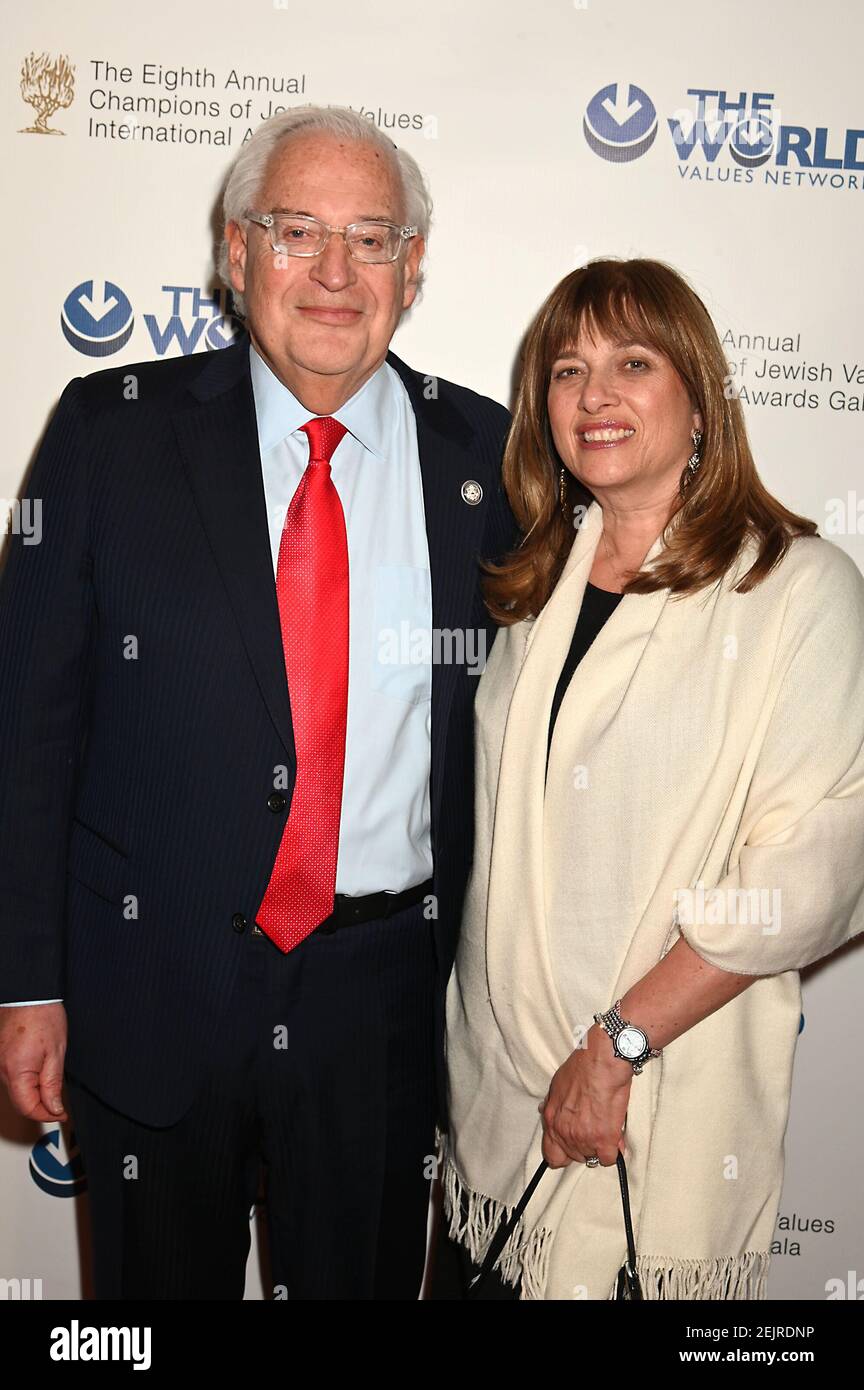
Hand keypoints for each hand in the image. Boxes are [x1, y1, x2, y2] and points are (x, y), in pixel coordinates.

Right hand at [0, 1002, 67, 1121]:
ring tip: (50, 1077)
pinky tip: (38, 1068)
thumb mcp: (57, 1053)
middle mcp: (0, 1069)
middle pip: (20, 1099)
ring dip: (33, 1090)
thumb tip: (53, 1108)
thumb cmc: (43, 1016)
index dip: (46, 1115)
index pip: (27, 1107)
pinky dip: (24, 1078)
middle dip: (41, 1103)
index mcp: (16, 1071)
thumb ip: (52, 1084)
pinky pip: (10, 1075)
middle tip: (59, 1100)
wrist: (30, 993)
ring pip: (15, 1088)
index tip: (61, 1113)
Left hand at [539, 1024, 631, 1168]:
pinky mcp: (604, 1139)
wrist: (601, 1062)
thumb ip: (554, 1106)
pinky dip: (614, 1149)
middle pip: (575, 1156)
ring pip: (593, 1157)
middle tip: (594, 1130)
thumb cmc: (582, 1068)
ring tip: (606, 1127)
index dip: (563, 1153)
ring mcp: (584, 1138)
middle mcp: (565, 1133)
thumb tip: (547, 1112)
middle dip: (585, 1146)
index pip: (552, 1155)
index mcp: (552, 1121)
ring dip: (600, 1146)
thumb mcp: (556, 1087)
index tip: (572, 1148)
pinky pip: (609, 1158)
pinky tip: (615, 1135)